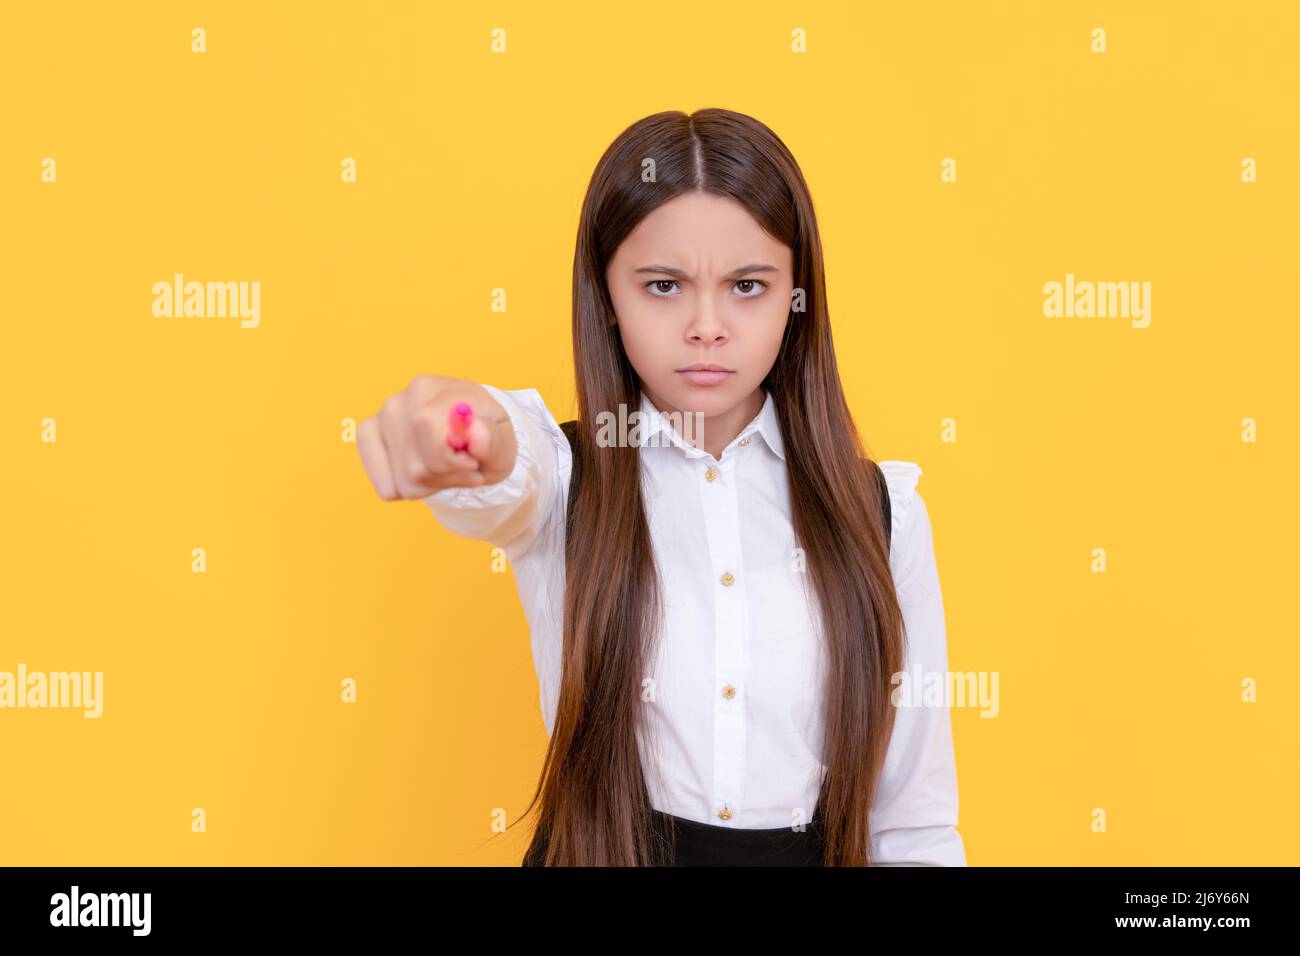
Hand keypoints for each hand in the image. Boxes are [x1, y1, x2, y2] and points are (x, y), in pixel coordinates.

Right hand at [356, 375, 514, 499]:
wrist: (470, 434)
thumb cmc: (486, 437)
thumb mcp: (504, 443)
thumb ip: (494, 439)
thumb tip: (472, 432)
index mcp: (434, 389)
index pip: (432, 435)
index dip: (456, 460)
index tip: (472, 460)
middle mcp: (400, 400)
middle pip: (417, 468)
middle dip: (447, 476)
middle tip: (464, 463)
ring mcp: (381, 419)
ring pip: (404, 482)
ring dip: (432, 484)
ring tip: (447, 465)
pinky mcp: (368, 438)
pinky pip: (387, 488)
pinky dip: (410, 489)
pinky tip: (425, 468)